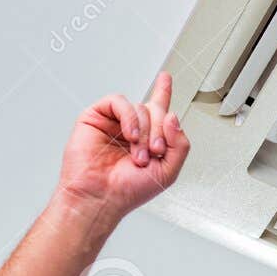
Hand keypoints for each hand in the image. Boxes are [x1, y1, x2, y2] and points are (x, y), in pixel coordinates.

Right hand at [53, 71, 188, 224]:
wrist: (101, 198)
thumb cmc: (129, 190)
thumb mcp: (168, 172)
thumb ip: (180, 145)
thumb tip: (173, 117)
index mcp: (148, 140)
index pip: (158, 111)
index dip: (163, 92)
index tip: (165, 78)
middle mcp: (131, 129)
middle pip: (156, 111)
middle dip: (160, 132)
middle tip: (155, 152)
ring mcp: (114, 122)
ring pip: (140, 107)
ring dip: (145, 132)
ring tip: (139, 155)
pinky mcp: (96, 117)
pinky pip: (119, 102)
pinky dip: (129, 117)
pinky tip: (129, 135)